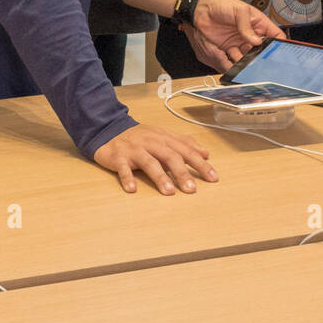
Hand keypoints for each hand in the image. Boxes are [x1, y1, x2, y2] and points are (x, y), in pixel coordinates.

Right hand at [94, 123, 217, 194]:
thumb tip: (206, 153)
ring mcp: (134, 149)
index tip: (212, 177)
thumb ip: (184, 143)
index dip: (200, 164)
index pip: (186, 150)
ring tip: (169, 192)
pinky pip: (123, 168)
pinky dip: (127, 178)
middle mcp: (151, 142)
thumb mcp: (164, 136)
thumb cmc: (140, 137)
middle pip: (170, 156)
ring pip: (149, 162)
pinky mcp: (118, 157)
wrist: (110, 130)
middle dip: (182, 173)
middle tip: (192, 189)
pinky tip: (132, 189)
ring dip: (160, 177)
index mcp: (164, 138)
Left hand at [186, 0, 285, 72]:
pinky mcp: (229, 48)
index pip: (274, 34)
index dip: (279, 43)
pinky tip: (238, 66)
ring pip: (250, 56)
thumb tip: (256, 40)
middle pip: (263, 49)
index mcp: (258, 23)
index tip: (281, 52)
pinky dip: (237, 64)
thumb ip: (247, 26)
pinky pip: (236, 59)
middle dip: (264, 56)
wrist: (201, 9)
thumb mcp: (239, 11)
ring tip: (250, 65)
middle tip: (265, 62)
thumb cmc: (222, 4)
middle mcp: (251, 34)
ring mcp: (240, 42)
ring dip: (250, 61)